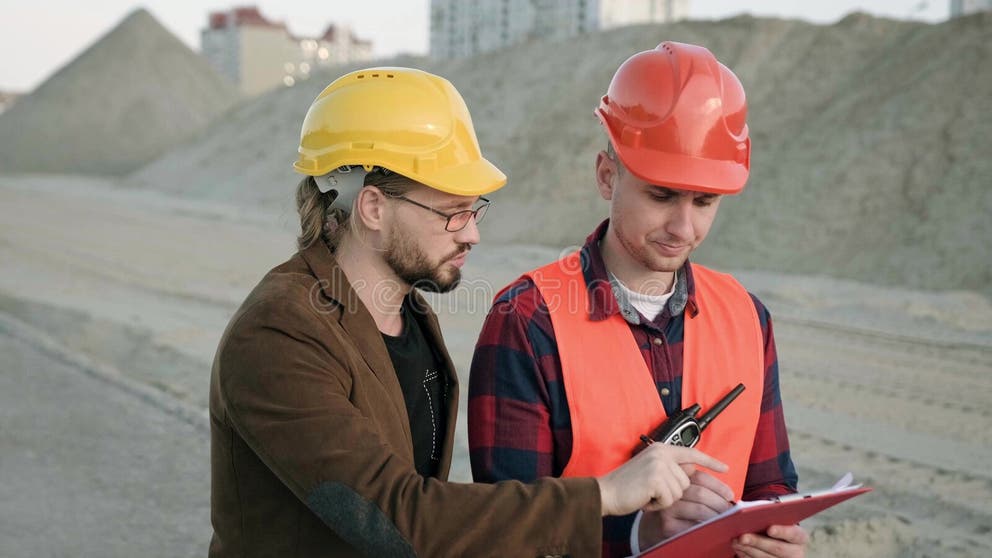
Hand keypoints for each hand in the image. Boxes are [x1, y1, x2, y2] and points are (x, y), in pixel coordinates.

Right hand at [597, 444, 726, 516]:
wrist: (606, 492)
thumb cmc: (626, 486)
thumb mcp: (650, 470)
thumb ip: (669, 468)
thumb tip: (692, 473)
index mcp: (660, 448)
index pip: (691, 453)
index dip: (710, 461)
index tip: (725, 468)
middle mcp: (661, 453)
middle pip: (686, 480)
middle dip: (672, 492)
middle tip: (651, 491)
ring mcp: (658, 465)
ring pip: (680, 491)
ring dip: (665, 499)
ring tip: (647, 494)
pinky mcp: (656, 479)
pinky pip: (670, 499)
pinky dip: (658, 504)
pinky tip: (645, 499)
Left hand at [732, 524, 808, 557]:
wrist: (780, 541)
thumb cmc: (777, 526)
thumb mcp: (778, 520)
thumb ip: (770, 517)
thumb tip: (751, 514)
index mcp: (800, 537)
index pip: (794, 534)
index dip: (782, 531)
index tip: (770, 529)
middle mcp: (796, 552)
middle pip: (778, 548)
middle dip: (758, 542)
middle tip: (742, 537)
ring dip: (748, 550)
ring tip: (735, 542)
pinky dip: (747, 556)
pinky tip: (738, 549)